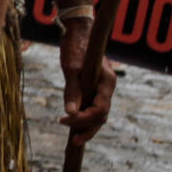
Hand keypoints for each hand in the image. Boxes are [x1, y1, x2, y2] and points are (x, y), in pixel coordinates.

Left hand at [58, 22, 117, 141]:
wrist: (79, 31)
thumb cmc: (75, 46)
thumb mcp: (71, 68)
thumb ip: (72, 90)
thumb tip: (70, 113)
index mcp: (106, 82)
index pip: (99, 110)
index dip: (83, 120)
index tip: (64, 120)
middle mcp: (107, 87)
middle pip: (101, 116)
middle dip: (87, 129)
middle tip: (72, 140)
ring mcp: (102, 88)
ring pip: (98, 113)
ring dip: (86, 125)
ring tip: (73, 137)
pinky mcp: (94, 87)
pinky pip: (93, 106)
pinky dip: (84, 116)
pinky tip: (73, 122)